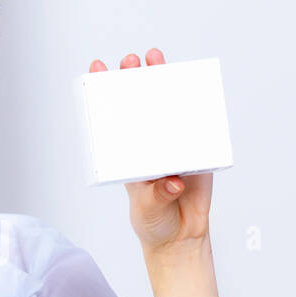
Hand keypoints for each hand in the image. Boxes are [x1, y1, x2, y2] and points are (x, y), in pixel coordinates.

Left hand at [88, 47, 212, 256]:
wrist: (181, 238)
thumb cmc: (153, 222)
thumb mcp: (147, 208)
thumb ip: (157, 195)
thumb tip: (172, 181)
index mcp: (128, 155)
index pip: (113, 118)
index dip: (105, 93)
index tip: (97, 67)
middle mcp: (148, 144)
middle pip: (139, 105)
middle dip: (135, 78)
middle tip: (132, 59)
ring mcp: (173, 144)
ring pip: (167, 106)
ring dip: (162, 81)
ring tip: (154, 58)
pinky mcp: (197, 151)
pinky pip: (197, 123)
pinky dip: (196, 104)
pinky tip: (193, 85)